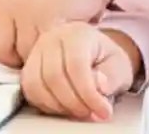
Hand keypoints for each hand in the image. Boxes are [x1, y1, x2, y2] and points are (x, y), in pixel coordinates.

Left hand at [0, 0, 111, 66]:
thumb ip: (20, 17)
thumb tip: (16, 45)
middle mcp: (10, 3)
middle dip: (15, 56)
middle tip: (38, 42)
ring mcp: (26, 12)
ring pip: (20, 56)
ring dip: (38, 53)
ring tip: (56, 30)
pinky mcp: (45, 21)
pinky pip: (42, 53)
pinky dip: (55, 49)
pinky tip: (66, 29)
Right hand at [22, 23, 139, 121]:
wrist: (94, 55)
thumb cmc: (106, 60)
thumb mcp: (119, 66)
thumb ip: (112, 76)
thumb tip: (99, 85)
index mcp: (78, 34)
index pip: (77, 66)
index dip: (89, 94)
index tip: (103, 111)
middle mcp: (53, 38)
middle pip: (54, 77)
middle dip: (74, 103)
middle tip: (90, 113)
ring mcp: (37, 50)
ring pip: (37, 84)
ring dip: (58, 106)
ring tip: (77, 110)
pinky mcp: (29, 65)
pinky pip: (29, 89)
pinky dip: (44, 104)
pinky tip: (62, 106)